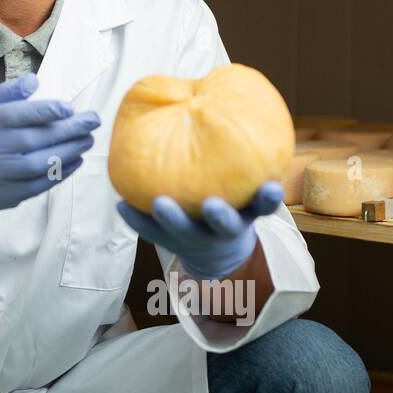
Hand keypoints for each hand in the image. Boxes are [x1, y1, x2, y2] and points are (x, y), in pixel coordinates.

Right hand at [0, 73, 99, 228]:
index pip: (15, 116)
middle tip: (92, 121)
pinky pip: (39, 185)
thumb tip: (34, 81)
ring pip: (40, 165)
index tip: (69, 108)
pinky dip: (60, 173)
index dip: (45, 111)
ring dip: (69, 151)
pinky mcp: (3, 198)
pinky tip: (75, 161)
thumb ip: (4, 94)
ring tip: (88, 139)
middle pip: (33, 140)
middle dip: (68, 130)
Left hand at [117, 181, 283, 279]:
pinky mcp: (170, 241)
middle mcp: (221, 230)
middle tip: (211, 204)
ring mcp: (193, 238)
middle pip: (224, 224)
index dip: (266, 200)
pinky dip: (136, 221)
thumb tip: (255, 138)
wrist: (215, 254)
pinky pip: (152, 233)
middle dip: (219, 215)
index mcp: (244, 218)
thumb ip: (253, 184)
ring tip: (158, 203)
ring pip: (184, 232)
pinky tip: (121, 206)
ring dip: (171, 219)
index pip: (262, 208)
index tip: (271, 187)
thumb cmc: (228, 214)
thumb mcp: (247, 203)